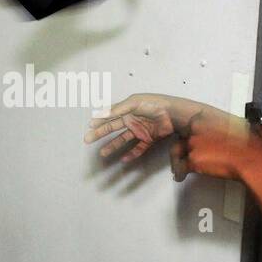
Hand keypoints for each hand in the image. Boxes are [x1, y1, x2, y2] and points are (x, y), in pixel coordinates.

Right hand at [84, 93, 210, 162]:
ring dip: (112, 146)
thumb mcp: (134, 103)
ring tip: (102, 153)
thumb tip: (100, 114)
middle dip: (100, 133)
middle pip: (113, 128)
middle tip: (87, 139)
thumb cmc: (154, 104)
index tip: (89, 127)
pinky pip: (138, 148)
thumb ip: (118, 109)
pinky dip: (131, 154)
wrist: (174, 113)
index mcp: (128, 109)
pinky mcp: (149, 139)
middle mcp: (132, 119)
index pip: (110, 115)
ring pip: (123, 140)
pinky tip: (124, 159)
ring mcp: (140, 130)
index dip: (100, 121)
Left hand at [169, 107, 261, 182]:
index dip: (189, 137)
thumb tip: (213, 133)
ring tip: (179, 168)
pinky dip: (180, 173)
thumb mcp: (231, 126)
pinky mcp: (193, 160)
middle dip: (182, 149)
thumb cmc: (247, 144)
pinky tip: (181, 176)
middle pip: (180, 139)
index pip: (188, 127)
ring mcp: (192, 144)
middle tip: (182, 156)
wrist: (251, 157)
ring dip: (178, 161)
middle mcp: (195, 129)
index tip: (190, 143)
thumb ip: (216, 128)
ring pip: (177, 153)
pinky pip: (180, 167)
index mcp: (203, 118)